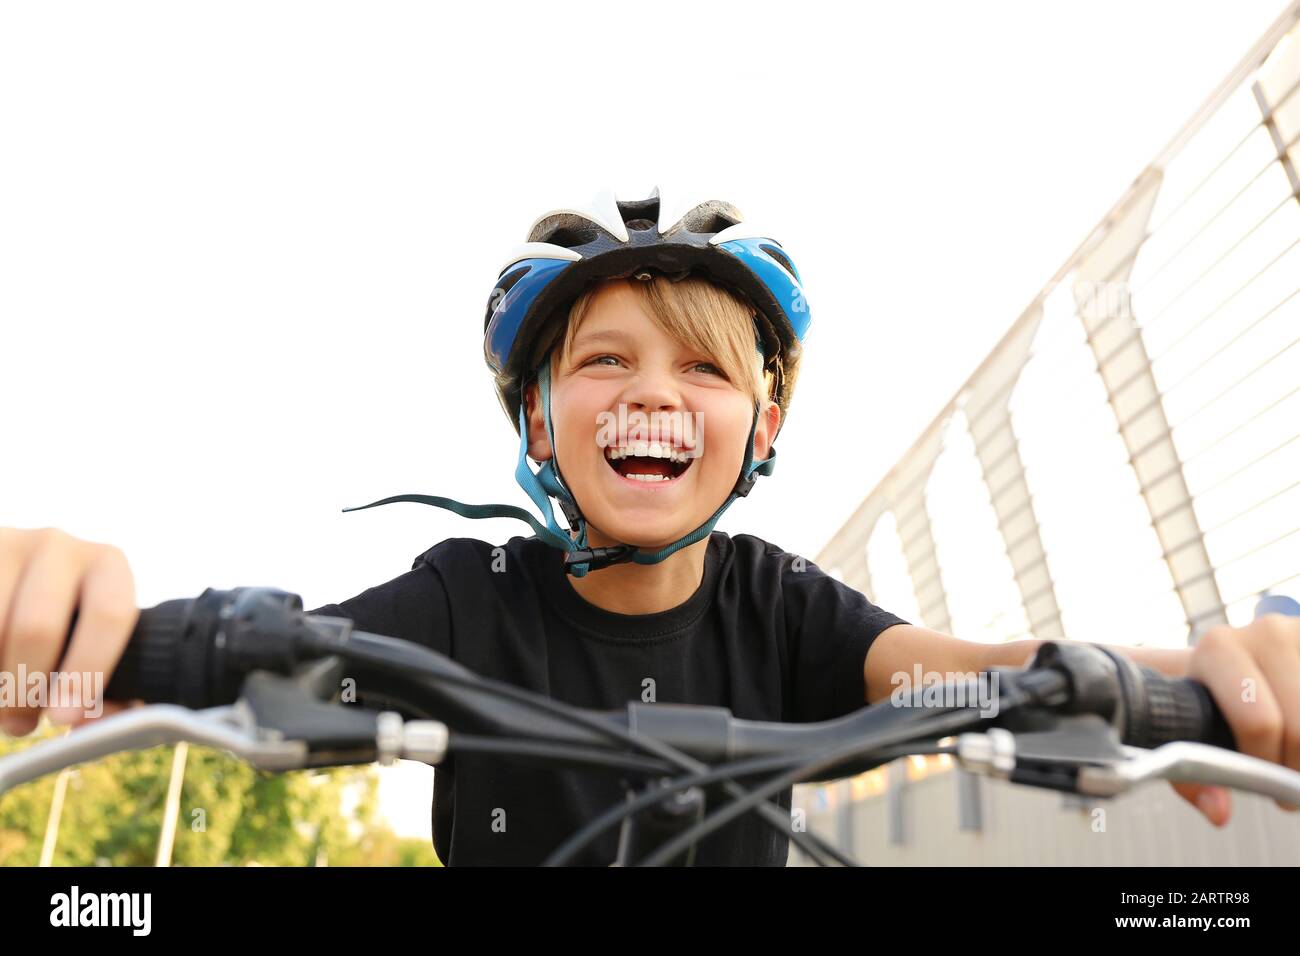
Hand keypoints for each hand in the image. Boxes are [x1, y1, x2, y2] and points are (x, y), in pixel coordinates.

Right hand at [0, 527, 139, 736]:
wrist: (15, 574)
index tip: (66, 719)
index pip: (108, 615)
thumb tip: (91, 726)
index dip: (88, 672)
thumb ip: (110, 686)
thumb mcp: (96, 637)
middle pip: (37, 628)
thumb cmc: (67, 618)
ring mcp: (7, 544)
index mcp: (108, 564)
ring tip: (2, 706)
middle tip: (22, 725)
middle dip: (26, 690)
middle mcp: (59, 545)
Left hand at [1172, 613, 1299, 824]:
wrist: (1238, 660)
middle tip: (1291, 786)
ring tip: (1296, 761)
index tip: (1268, 786)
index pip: (1259, 722)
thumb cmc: (1214, 704)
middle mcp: (1265, 632)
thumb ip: (1194, 777)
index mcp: (1218, 648)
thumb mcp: (1192, 732)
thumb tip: (1219, 812)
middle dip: (1298, 767)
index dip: (1268, 765)